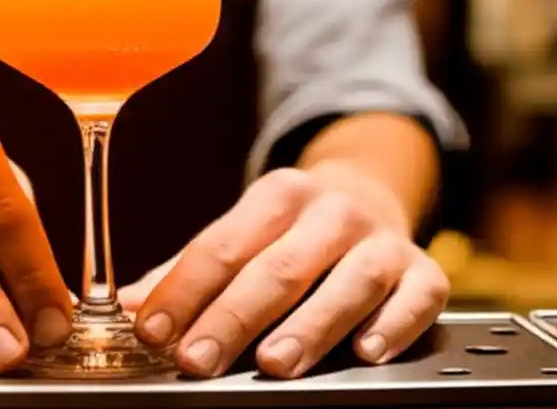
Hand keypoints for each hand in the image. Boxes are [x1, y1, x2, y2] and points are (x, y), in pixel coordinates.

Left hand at [121, 167, 447, 378]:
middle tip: (200, 358)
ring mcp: (382, 240)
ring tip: (275, 362)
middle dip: (235, 316)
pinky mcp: (425, 271)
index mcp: (278, 195)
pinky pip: (419, 295)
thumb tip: (131, 306)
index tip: (154, 329)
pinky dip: (395, 323)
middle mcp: (333, 211)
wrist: (371, 198)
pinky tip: (368, 350)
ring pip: (350, 280)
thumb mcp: (240, 237)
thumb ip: (188, 273)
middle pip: (280, 266)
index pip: (222, 244)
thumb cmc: (291, 233)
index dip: (184, 289)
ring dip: (312, 324)